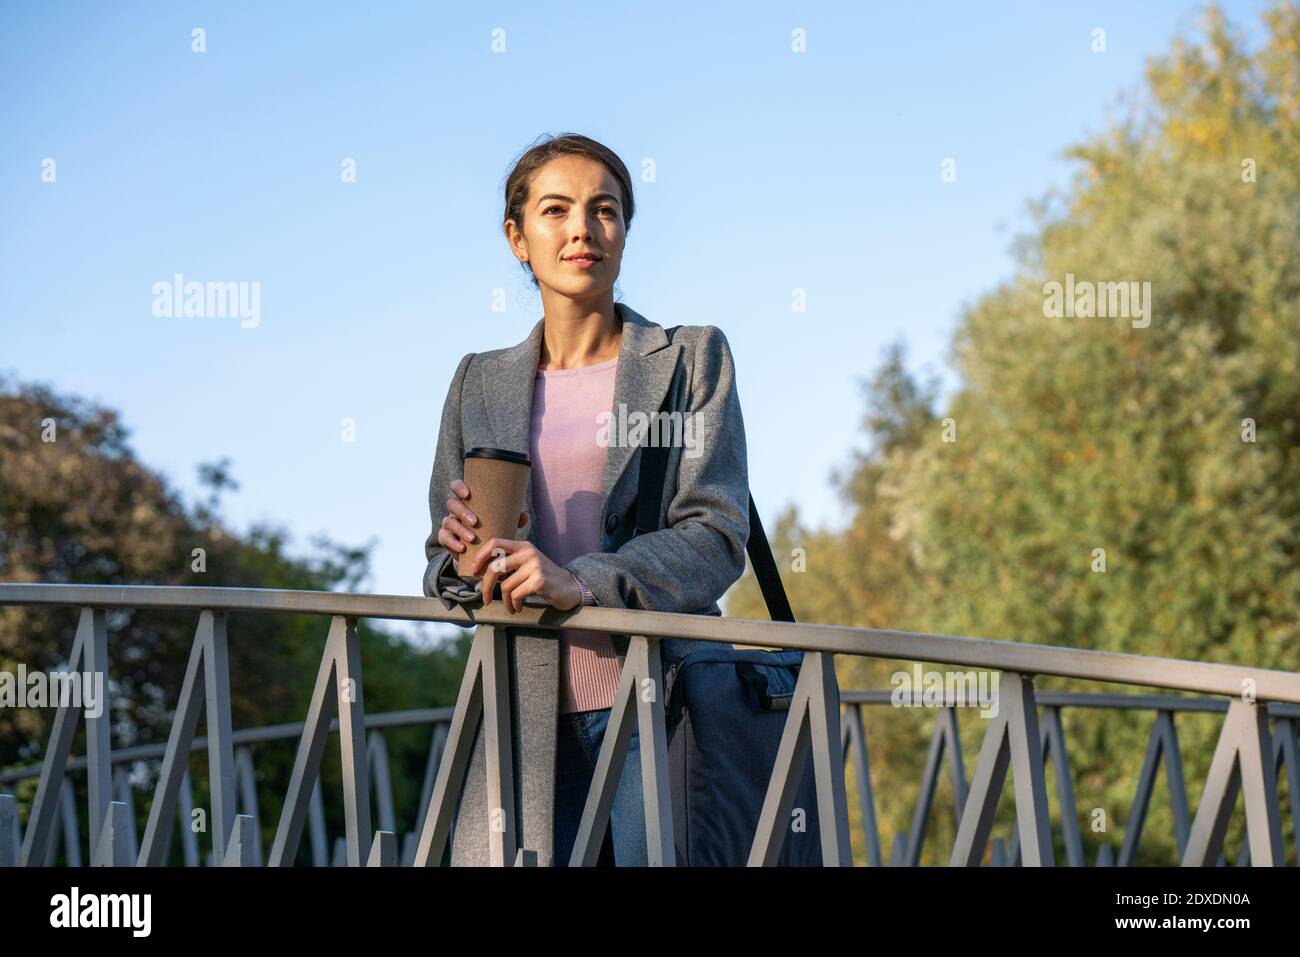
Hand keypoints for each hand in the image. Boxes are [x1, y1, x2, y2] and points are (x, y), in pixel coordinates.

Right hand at [437, 479, 526, 556]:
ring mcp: (449, 523)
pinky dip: (453, 543)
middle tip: (475, 521)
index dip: (458, 487)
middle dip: (462, 511)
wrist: (479, 549)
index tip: (468, 494)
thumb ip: (512, 517)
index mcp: (466, 499)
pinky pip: (444, 538)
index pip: (456, 486)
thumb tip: (524, 515)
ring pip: (449, 521)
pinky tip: (462, 548)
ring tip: (472, 538)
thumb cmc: (491, 527)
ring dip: (460, 529)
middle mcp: (455, 509)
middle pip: (452, 503)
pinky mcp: (445, 538)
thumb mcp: (501, 521)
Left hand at [467, 537, 581, 613]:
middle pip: (495, 567)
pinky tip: (518, 607)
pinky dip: (514, 604)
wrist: (570, 587)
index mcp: (523, 546)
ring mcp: (534, 566)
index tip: (474, 571)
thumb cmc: (545, 578)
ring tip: (511, 606)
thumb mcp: (528, 563)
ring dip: (505, 601)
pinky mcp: (539, 580)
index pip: (494, 542)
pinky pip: (516, 595)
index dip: (480, 556)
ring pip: (505, 586)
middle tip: (486, 598)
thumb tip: (481, 571)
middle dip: (486, 586)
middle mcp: (528, 552)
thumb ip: (510, 562)